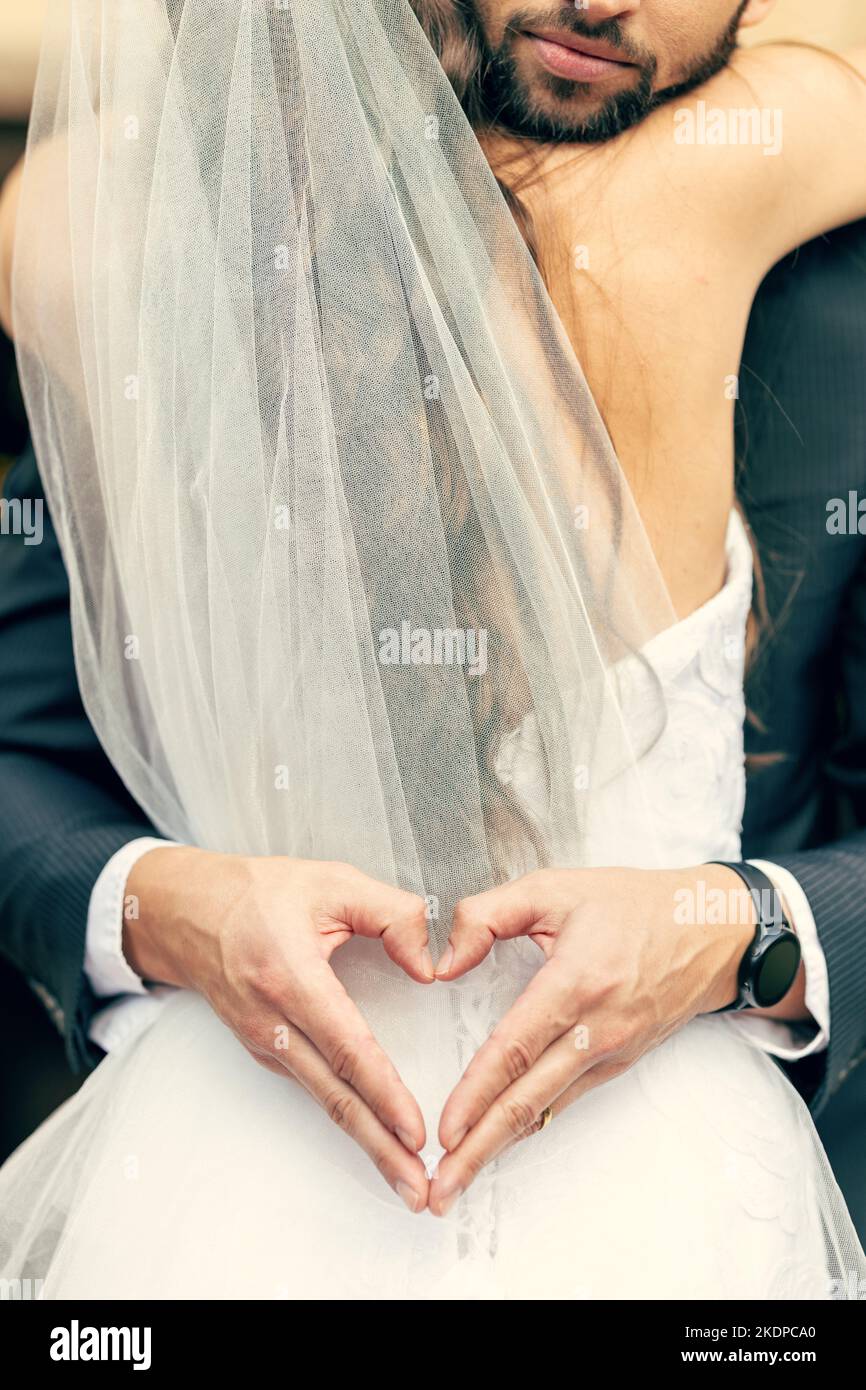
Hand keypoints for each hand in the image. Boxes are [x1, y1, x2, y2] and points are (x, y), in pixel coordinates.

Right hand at [124, 847, 433, 1212]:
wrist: (189, 911)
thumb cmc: (261, 893)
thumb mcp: (332, 881)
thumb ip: (392, 913)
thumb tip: (430, 964)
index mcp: (291, 976)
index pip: (347, 1046)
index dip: (383, 1092)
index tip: (415, 1130)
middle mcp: (273, 1021)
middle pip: (335, 1095)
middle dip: (380, 1147)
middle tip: (419, 1191)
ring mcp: (265, 1042)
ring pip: (324, 1100)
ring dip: (367, 1143)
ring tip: (407, 1180)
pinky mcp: (267, 1050)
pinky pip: (313, 1089)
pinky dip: (347, 1119)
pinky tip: (375, 1138)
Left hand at [429, 864, 755, 1214]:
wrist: (711, 929)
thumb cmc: (634, 904)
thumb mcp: (553, 887)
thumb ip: (486, 914)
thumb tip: (444, 962)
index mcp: (577, 981)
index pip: (515, 1048)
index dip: (477, 1093)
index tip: (446, 1129)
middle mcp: (598, 1028)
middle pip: (529, 1099)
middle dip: (481, 1147)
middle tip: (442, 1186)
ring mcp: (613, 1050)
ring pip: (548, 1109)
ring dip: (502, 1146)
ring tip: (461, 1178)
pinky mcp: (621, 1060)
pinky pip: (568, 1099)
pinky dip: (533, 1124)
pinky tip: (504, 1140)